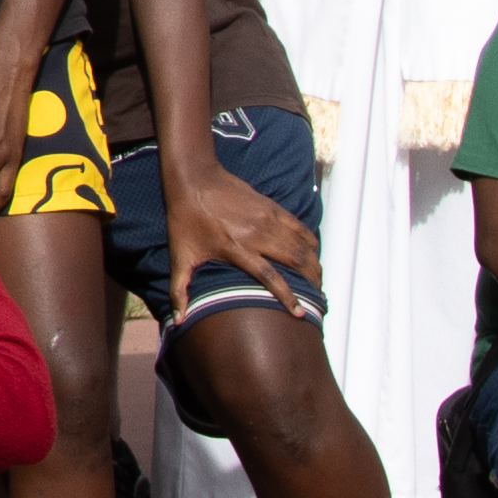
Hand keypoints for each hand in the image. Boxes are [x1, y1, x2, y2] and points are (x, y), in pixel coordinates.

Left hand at [172, 152, 323, 300]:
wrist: (194, 178)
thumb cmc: (185, 219)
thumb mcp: (180, 256)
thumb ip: (179, 290)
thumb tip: (178, 320)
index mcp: (236, 249)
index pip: (270, 277)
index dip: (287, 296)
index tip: (300, 312)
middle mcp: (256, 235)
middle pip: (295, 260)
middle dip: (311, 281)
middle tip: (317, 296)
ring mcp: (266, 219)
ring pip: (300, 244)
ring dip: (313, 263)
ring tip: (318, 280)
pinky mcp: (271, 207)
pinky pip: (298, 226)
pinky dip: (309, 241)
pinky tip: (313, 252)